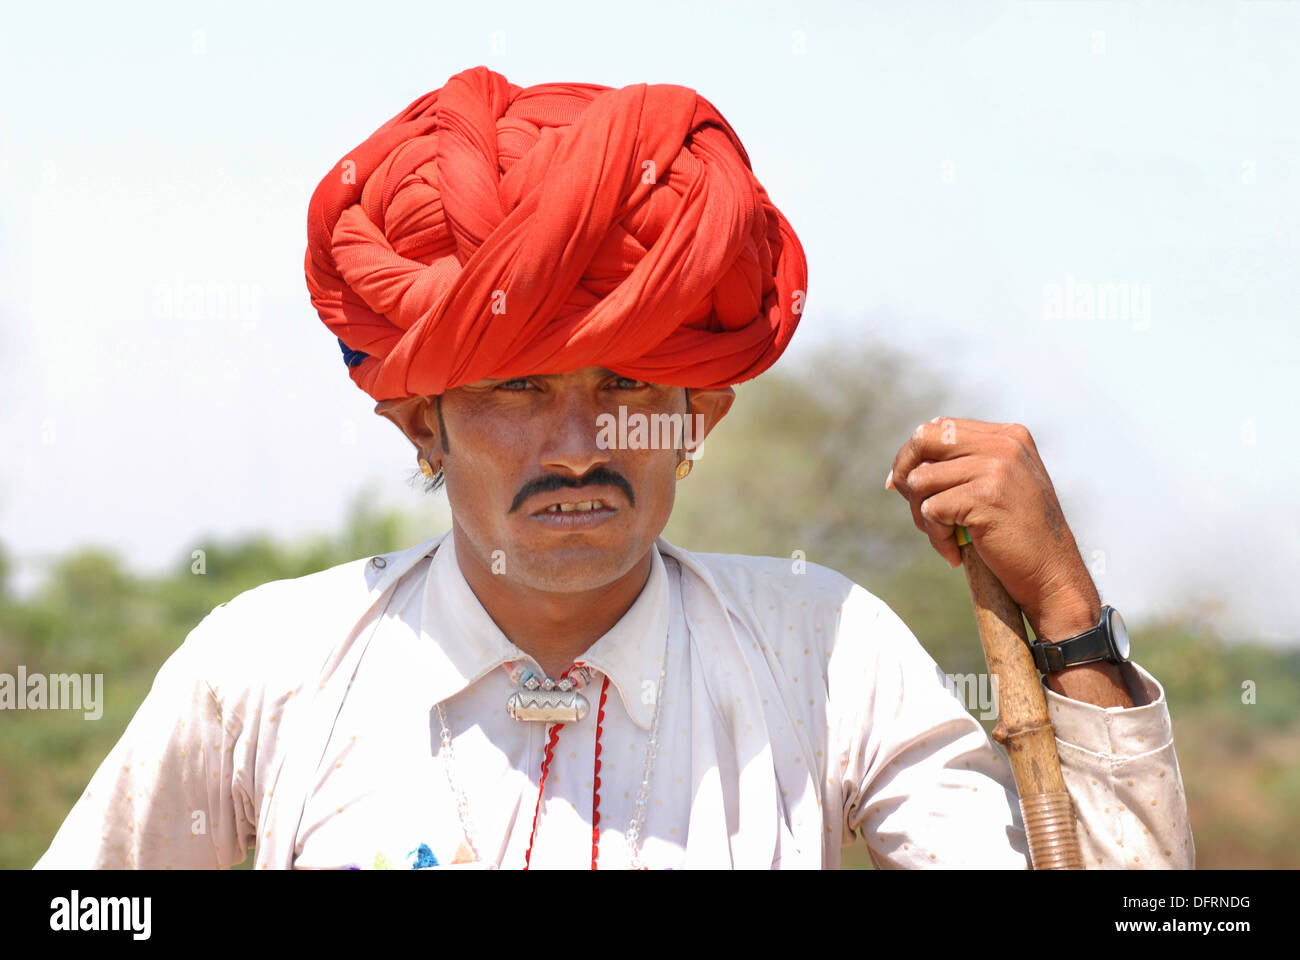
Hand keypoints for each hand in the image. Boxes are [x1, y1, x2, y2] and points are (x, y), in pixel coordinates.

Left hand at [884, 417, 1099, 642]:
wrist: (1054, 575)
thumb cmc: (1020, 536)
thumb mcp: (1000, 485)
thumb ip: (966, 465)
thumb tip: (906, 466)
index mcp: (1008, 436)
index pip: (940, 427)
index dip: (913, 455)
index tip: (903, 484)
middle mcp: (1003, 444)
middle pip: (922, 439)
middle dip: (904, 473)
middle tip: (915, 507)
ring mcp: (996, 468)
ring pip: (920, 479)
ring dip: (922, 516)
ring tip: (944, 537)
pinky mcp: (985, 496)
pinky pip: (931, 510)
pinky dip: (936, 538)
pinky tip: (955, 553)